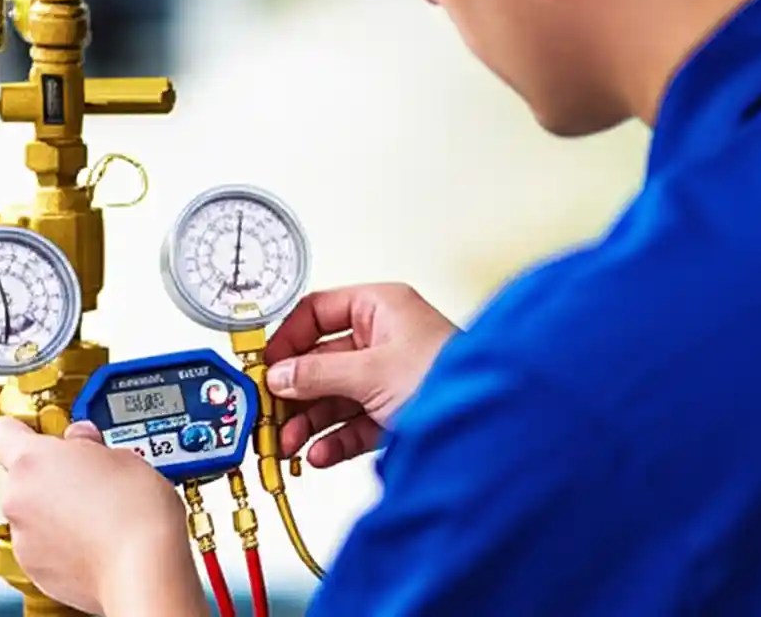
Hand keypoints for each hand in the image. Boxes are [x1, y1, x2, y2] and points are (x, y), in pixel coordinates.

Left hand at [0, 417, 208, 616]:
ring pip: (32, 511)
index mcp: (33, 461)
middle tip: (89, 476)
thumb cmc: (136, 512)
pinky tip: (95, 537)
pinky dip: (63, 540)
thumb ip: (88, 444)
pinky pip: (42, 544)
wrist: (144, 568)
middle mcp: (18, 498)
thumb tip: (83, 442)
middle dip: (52, 474)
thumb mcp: (122, 455)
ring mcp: (24, 537)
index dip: (21, 430)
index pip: (0, 431)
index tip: (43, 433)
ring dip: (56, 509)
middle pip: (21, 475)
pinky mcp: (36, 569)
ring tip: (99, 512)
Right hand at [264, 283, 458, 468]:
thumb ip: (318, 373)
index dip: (287, 338)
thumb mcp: (372, 371)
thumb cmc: (451, 377)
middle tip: (270, 414)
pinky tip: (319, 454)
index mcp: (381, 307)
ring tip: (290, 443)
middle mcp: (384, 338)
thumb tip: (280, 375)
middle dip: (294, 392)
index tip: (266, 366)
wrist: (494, 425)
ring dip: (308, 422)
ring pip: (334, 396)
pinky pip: (353, 424)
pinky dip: (333, 440)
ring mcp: (389, 377)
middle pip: (321, 361)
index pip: (318, 312)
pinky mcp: (395, 412)